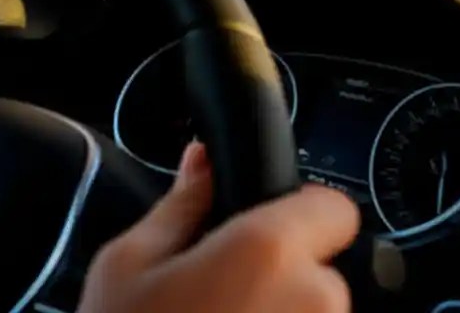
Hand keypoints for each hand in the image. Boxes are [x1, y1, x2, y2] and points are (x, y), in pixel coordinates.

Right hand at [78, 142, 359, 312]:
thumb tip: (202, 160)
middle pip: (324, 271)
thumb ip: (181, 204)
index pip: (334, 207)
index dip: (300, 213)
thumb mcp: (126, 265)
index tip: (267, 229)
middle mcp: (315, 302)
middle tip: (222, 301)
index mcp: (266, 252)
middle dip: (283, 279)